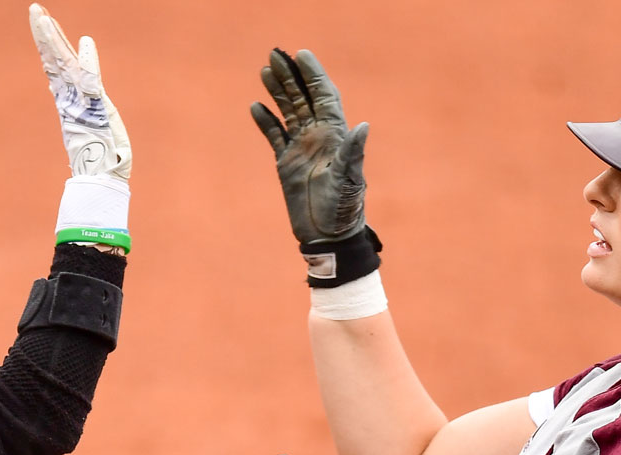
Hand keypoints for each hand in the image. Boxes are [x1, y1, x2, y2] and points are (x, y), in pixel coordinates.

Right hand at [30, 4, 130, 179]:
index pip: (56, 67)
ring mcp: (80, 102)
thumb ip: (75, 107)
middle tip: (34, 10)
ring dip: (54, 40)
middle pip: (55, 60)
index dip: (49, 45)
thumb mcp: (87, 126)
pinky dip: (88, 61)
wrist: (101, 180)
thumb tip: (56, 91)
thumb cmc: (98, 157)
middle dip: (44, 34)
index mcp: (69, 102)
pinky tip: (85, 42)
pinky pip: (91, 81)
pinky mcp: (94, 108)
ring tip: (41, 17)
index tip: (41, 22)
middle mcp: (71, 99)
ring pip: (65, 65)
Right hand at [252, 49, 368, 244]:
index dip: (313, 75)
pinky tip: (256, 106)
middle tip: (276, 54)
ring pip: (288, 112)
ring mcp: (301, 148)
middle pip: (303, 98)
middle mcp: (318, 136)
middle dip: (291, 76)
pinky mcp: (286, 163)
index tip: (302, 54)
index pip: (323, 96)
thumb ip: (353, 152)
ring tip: (265, 70)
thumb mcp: (349, 179)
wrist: (327, 235)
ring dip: (277, 92)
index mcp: (335, 135)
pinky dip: (266, 121)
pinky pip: (275, 136)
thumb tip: (363, 125)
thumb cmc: (343, 209)